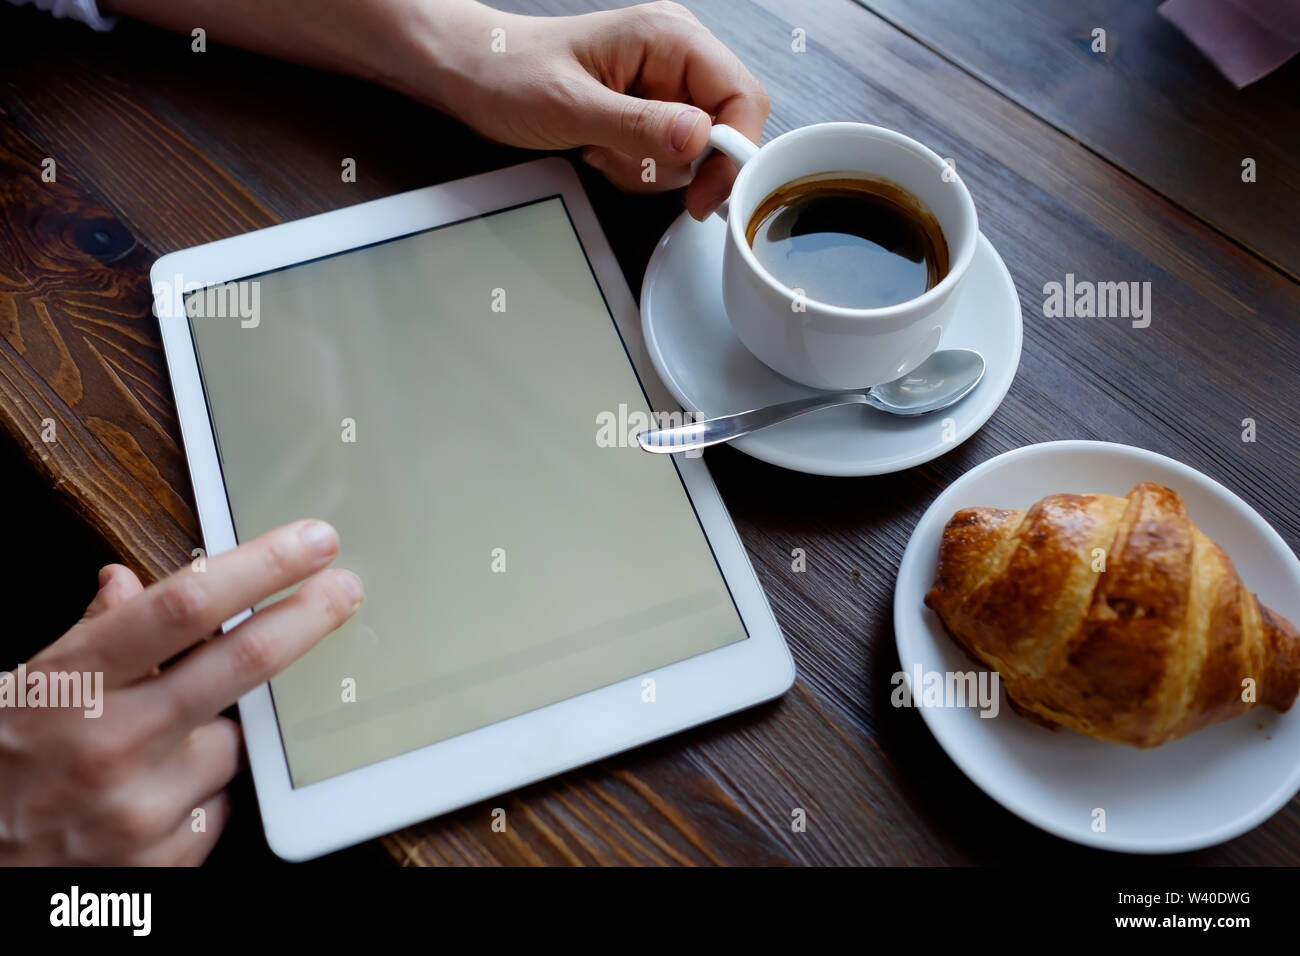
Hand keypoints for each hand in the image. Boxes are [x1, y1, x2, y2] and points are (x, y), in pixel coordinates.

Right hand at [0, 521, 361, 864]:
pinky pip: (223, 803)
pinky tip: (162, 790)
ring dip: (224, 730)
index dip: (261, 566)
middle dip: (308, 618)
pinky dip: (205, 790)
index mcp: (75, 683)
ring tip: (167, 740)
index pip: (186, 605)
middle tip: (345, 589)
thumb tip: (126, 582)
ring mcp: (142, 807)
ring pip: (238, 742)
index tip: (312, 541)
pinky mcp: (165, 858)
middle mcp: (112, 742)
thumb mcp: (22, 687)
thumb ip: (88, 635)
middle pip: (243, 663)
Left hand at [416, 1, 769, 219]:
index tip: (705, 194)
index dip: (733, 153)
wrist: (470, 72)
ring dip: (650, 169)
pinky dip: (637, 167)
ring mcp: (665, 82)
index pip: (743, 97)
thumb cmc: (508, 74)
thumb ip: (639, 126)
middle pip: (725, 128)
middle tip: (629, 165)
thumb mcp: (571, 108)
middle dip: (680, 164)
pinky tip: (602, 150)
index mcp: (670, 37)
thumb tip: (699, 140)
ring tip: (603, 150)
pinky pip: (667, 155)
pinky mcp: (649, 107)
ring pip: (695, 151)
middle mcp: (676, 55)